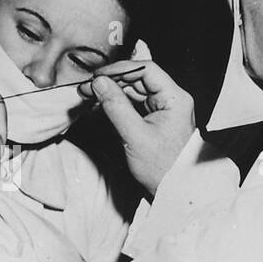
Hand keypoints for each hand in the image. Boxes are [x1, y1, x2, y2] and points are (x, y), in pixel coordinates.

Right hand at [81, 61, 194, 196]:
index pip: (146, 70)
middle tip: (87, 88)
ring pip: (133, 92)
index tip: (98, 76)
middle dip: (112, 82)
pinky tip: (100, 106)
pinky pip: (133, 106)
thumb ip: (116, 106)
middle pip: (138, 80)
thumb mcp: (135, 135)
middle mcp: (171, 100)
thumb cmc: (162, 168)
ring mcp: (162, 110)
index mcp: (175, 99)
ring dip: (112, 93)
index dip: (120, 69)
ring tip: (89, 96)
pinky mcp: (154, 120)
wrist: (173, 192)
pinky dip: (117, 105)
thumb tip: (99, 83)